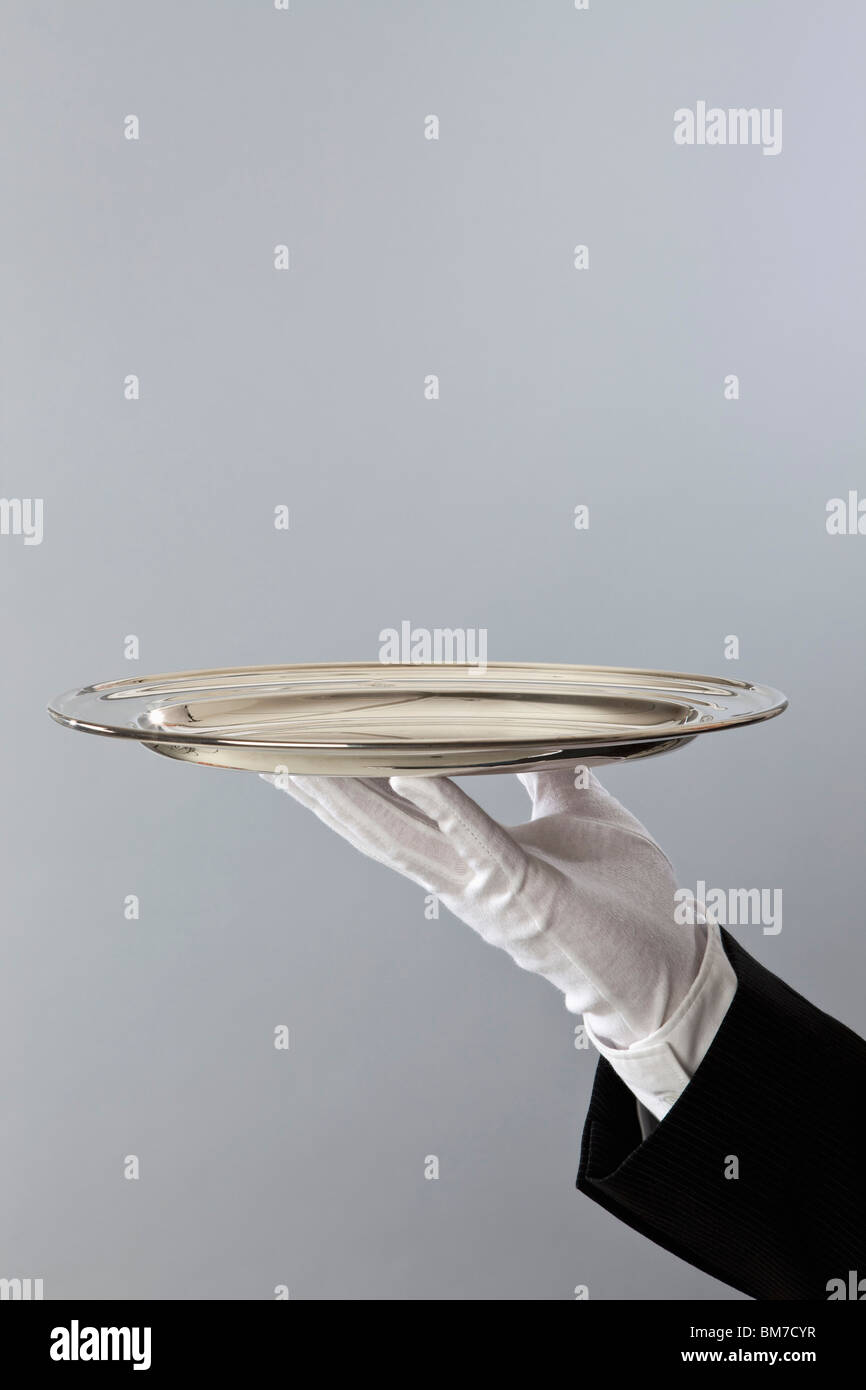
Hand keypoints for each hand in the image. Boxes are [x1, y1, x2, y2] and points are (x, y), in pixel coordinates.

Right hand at [260, 768, 703, 1048]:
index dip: (339, 776)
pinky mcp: (521, 892)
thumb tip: (546, 727)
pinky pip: (473, 840)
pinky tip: (408, 769)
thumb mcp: (584, 814)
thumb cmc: (628, 900)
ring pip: (397, 835)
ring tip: (293, 753)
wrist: (674, 965)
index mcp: (469, 853)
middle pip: (367, 822)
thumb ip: (554, 774)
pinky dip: (441, 803)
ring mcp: (483, 888)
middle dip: (309, 784)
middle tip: (255, 742)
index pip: (388, 806)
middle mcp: (460, 875)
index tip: (291, 741)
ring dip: (344, 794)